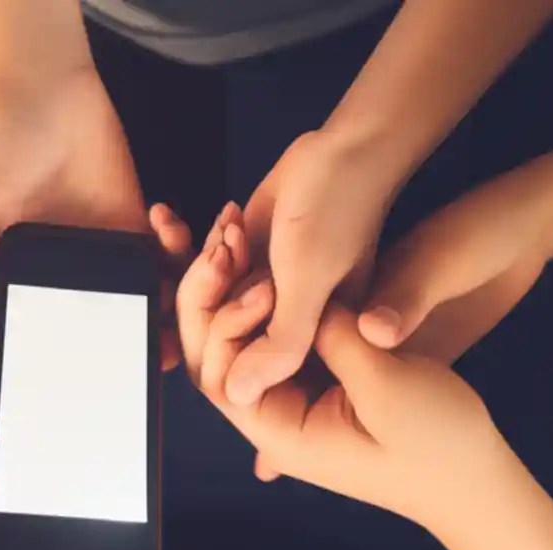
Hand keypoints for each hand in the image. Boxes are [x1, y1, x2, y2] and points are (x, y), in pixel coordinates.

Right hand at [0, 72, 151, 351]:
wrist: (43, 95)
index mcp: (31, 286)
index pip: (59, 340)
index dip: (79, 367)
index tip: (98, 388)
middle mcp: (75, 279)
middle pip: (113, 330)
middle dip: (136, 349)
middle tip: (151, 360)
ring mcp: (112, 255)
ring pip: (151, 302)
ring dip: (170, 308)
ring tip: (170, 303)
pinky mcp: (142, 226)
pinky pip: (171, 257)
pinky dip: (179, 251)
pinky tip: (162, 225)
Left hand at [171, 209, 518, 529]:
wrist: (477, 475)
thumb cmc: (440, 441)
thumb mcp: (388, 382)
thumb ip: (334, 338)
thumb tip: (287, 299)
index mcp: (282, 431)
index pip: (218, 374)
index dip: (225, 322)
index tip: (264, 283)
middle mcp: (277, 418)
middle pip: (218, 356)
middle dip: (217, 302)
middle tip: (237, 247)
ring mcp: (297, 398)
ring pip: (244, 340)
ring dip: (240, 293)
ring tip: (244, 238)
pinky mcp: (321, 379)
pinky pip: (279, 337)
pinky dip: (270, 300)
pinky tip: (269, 257)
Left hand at [224, 130, 398, 405]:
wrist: (345, 152)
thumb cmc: (340, 214)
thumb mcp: (310, 283)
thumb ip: (281, 343)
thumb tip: (237, 395)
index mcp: (315, 357)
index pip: (246, 384)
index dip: (227, 347)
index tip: (250, 294)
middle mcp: (288, 339)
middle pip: (218, 349)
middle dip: (211, 301)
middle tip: (230, 255)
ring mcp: (267, 307)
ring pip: (208, 312)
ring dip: (207, 270)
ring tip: (235, 232)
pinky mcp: (252, 275)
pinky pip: (209, 282)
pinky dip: (209, 251)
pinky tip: (232, 218)